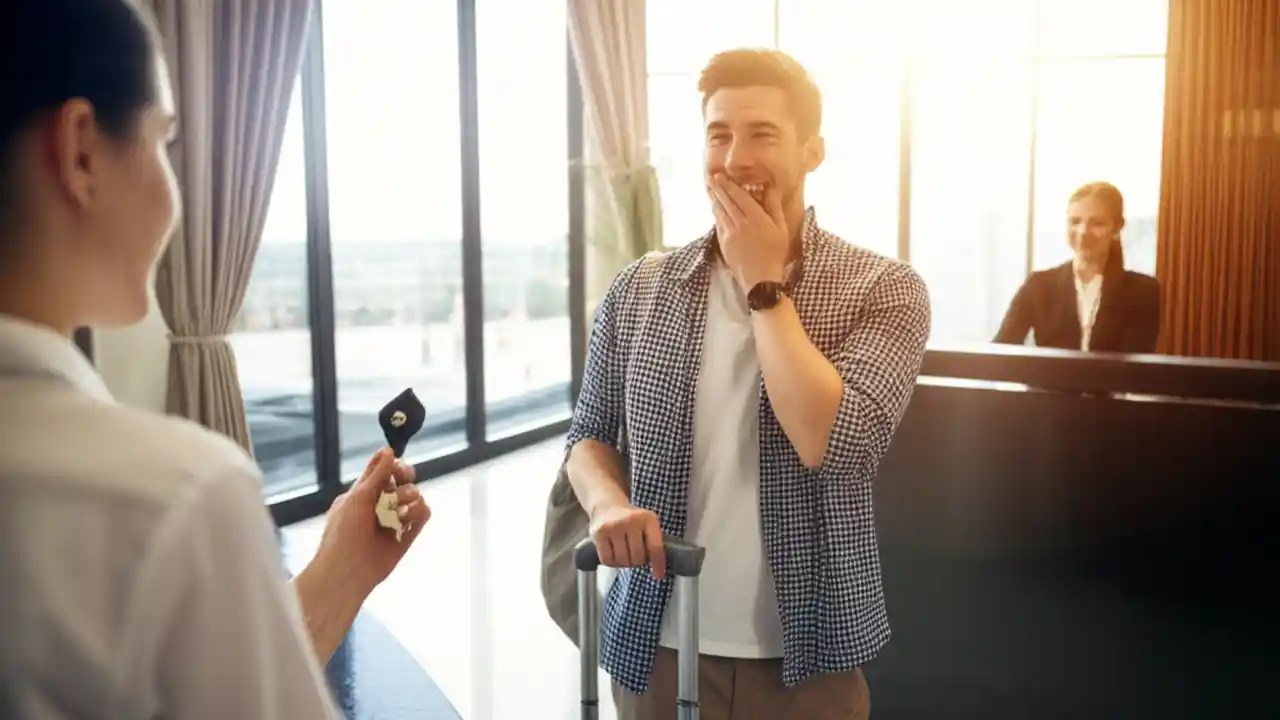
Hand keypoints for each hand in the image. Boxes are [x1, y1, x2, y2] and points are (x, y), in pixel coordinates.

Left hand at [312, 447, 430, 594]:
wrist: (348, 571)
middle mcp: (380, 504)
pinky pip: (423, 513)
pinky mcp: (408, 534)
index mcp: (363, 493)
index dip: (393, 465)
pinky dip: (418, 511)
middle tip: (404, 478)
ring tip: (399, 509)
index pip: (384, 470)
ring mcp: (395, 518)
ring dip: (409, 496)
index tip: (396, 465)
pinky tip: (407, 517)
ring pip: (415, 495)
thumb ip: (376, 474)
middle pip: (403, 480)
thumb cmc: (344, 533)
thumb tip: (388, 450)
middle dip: (405, 476)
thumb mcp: (357, 497)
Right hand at [589, 501, 666, 579]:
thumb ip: (654, 543)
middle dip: (637, 561)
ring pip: (622, 560)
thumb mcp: (647, 525)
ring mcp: (614, 526)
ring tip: (624, 553)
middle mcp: (631, 520)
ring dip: (624, 562)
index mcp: (648, 519)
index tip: (659, 575)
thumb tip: (659, 572)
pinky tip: (613, 553)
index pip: (655, 547)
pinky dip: (611, 562)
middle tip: (634, 555)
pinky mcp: (599, 532)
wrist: (608, 506)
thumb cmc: (631, 521)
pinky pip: (607, 560)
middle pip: (638, 557)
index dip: (658, 564)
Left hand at [707, 173, 789, 291]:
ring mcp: (729, 233)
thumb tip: (770, 188)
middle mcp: (740, 223)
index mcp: (755, 218)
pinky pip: (718, 224)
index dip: (729, 185)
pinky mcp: (723, 243)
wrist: (761, 279)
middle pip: (726, 202)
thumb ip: (773, 207)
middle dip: (718, 189)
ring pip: (719, 212)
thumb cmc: (775, 253)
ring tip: (710, 190)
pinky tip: (715, 209)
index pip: (739, 197)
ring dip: (714, 199)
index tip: (721, 176)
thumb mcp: (781, 228)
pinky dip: (715, 214)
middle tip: (710, 178)